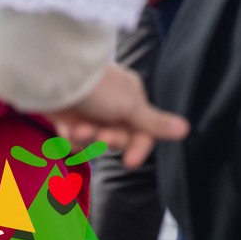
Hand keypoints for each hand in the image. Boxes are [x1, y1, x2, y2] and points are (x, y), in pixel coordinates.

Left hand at [43, 63, 189, 169]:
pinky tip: (65, 126)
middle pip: (119, 138)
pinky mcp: (70, 116)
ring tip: (77, 128)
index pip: (143, 132)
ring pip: (96, 141)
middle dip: (108, 139)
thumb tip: (187, 129)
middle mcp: (113, 105)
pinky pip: (76, 140)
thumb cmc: (98, 89)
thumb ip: (155, 123)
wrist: (53, 76)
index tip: (129, 163)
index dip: (138, 148)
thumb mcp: (130, 106)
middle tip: (99, 134)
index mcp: (132, 98)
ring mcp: (91, 111)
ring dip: (87, 138)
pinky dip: (70, 136)